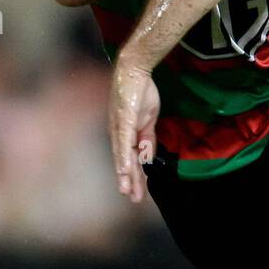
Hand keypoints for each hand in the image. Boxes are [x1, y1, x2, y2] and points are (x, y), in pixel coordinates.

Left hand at [108, 60, 160, 202]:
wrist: (135, 69)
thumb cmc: (140, 92)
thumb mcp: (148, 119)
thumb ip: (148, 137)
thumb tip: (149, 154)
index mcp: (124, 134)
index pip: (130, 159)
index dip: (134, 177)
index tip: (137, 192)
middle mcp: (118, 132)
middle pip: (125, 161)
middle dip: (130, 181)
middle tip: (133, 199)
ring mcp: (119, 126)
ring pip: (122, 155)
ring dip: (125, 174)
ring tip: (127, 191)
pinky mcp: (123, 119)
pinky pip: (125, 140)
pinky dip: (125, 155)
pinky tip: (125, 168)